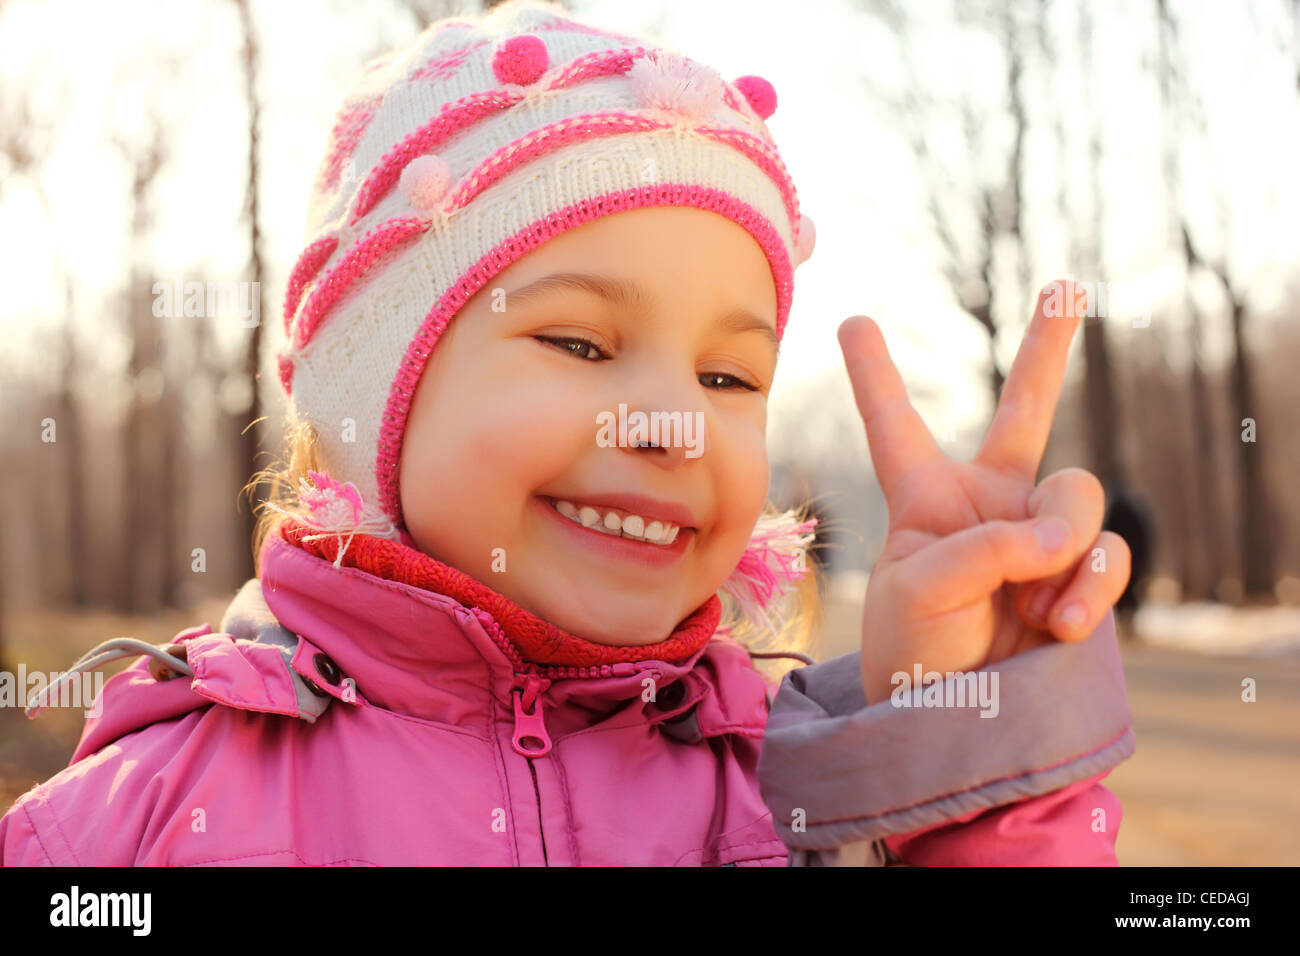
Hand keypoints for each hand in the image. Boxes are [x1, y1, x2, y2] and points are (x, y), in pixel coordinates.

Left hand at [838, 279, 1131, 703]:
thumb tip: (1070, 533)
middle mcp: (984, 504)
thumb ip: (990, 544)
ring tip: (1037, 600)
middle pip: (1022, 411)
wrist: (957, 727)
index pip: (894, 422)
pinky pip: (1107, 553)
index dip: (874, 372)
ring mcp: (1038, 536)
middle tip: (1065, 285)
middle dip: (1047, 350)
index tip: (852, 320)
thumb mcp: (920, 590)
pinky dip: (1091, 585)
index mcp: (922, 497)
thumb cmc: (912, 657)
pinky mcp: (1081, 574)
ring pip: (1077, 493)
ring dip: (1063, 544)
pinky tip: (1062, 621)